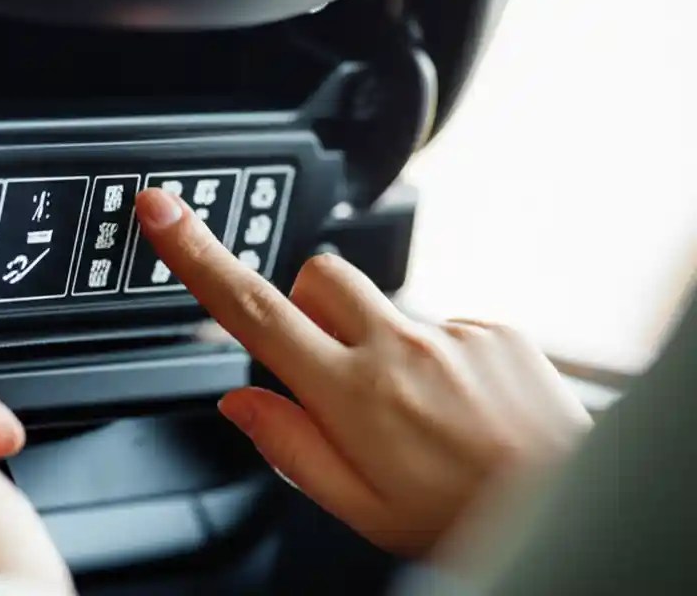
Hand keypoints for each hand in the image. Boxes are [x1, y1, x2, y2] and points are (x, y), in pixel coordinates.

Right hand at [136, 188, 591, 556]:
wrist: (571, 513)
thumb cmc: (462, 521)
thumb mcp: (357, 508)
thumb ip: (288, 446)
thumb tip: (239, 402)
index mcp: (351, 395)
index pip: (254, 310)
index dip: (198, 255)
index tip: (160, 211)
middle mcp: (400, 348)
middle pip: (317, 275)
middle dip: (308, 309)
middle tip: (333, 373)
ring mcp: (451, 332)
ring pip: (382, 306)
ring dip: (378, 344)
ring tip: (418, 413)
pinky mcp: (496, 328)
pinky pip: (440, 324)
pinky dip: (437, 358)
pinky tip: (461, 409)